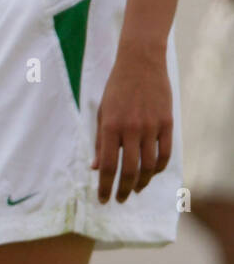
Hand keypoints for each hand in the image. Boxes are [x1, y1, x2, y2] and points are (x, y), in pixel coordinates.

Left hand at [94, 50, 172, 203]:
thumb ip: (100, 142)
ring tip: (134, 189)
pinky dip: (158, 168)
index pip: (108, 165)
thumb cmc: (116, 89)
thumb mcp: (102, 113)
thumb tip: (96, 168)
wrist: (141, 63)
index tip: (102, 200)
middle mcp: (131, 129)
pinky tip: (150, 174)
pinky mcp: (167, 123)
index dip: (105, 186)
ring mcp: (151, 126)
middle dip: (123, 189)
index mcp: (110, 126)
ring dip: (141, 182)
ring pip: (149, 165)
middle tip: (119, 199)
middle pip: (129, 170)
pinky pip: (165, 153)